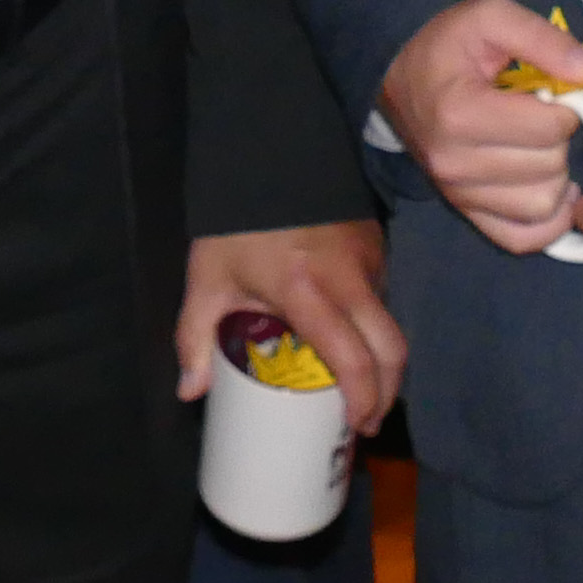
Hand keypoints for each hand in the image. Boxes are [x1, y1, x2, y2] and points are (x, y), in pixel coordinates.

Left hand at [179, 219, 407, 434]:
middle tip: (367, 419)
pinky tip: (355, 339)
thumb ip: (195, 338)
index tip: (357, 424)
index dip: (363, 398)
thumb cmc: (235, 225)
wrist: (266, 158)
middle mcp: (349, 278)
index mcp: (306, 291)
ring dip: (384, 359)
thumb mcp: (207, 280)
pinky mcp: (377, 246)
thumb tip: (190, 391)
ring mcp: (370, 259)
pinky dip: (376, 325)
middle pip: (391, 347)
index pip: (351, 357)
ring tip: (361, 386)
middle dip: (387, 392)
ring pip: (391, 321)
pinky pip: (384, 295)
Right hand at [377, 0, 582, 255]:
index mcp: (460, 114)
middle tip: (544, 116)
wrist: (400, 72)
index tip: (552, 92)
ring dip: (557, 176)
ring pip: (543, 206)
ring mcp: (458, 194)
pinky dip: (547, 222)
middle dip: (560, 139)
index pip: (550, 128)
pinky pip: (523, 239)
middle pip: (550, 167)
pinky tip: (548, 188)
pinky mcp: (466, 214)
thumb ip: (543, 37)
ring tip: (541, 147)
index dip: (566, 106)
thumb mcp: (491, 15)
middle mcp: (454, 163)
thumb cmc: (449, 43)